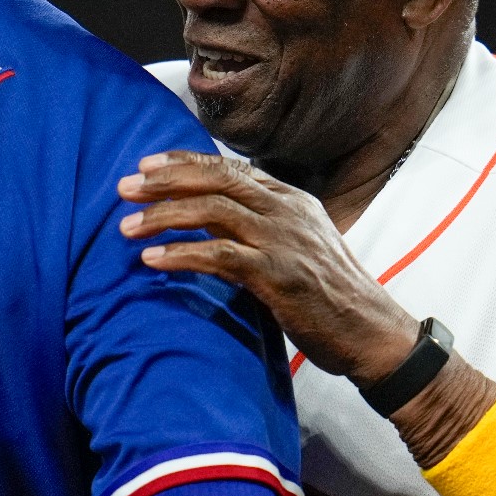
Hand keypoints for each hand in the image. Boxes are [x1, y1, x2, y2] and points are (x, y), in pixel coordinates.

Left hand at [117, 150, 419, 384]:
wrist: (372, 332)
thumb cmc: (330, 295)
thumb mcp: (297, 246)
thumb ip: (258, 227)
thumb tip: (210, 218)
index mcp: (290, 199)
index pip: (229, 168)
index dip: (185, 162)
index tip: (146, 166)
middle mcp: (286, 211)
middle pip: (216, 180)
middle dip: (165, 181)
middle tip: (124, 188)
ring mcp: (283, 240)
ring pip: (213, 212)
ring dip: (164, 216)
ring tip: (126, 226)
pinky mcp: (278, 274)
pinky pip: (219, 256)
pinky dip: (181, 254)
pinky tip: (152, 259)